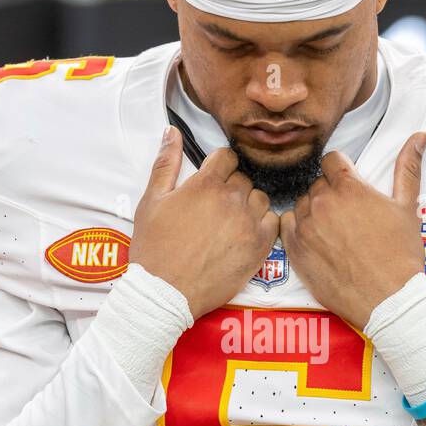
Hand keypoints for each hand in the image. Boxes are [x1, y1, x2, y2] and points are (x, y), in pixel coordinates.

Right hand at [127, 129, 278, 318]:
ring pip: (260, 198)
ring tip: (231, 220)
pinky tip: (246, 232)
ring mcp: (248, 224)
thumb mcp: (151, 201)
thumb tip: (172, 132)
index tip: (212, 180)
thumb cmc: (155, 249)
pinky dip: (263, 224)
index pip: (227, 157)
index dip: (219, 166)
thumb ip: (166, 163)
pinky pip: (273, 222)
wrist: (165, 293)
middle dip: (231, 187)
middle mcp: (231, 200)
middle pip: (243, 178)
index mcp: (205, 184)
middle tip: (216, 206)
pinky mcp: (259, 247)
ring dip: (249, 204)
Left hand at [280, 133, 425, 328]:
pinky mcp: (294, 250)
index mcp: (348, 187)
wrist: (388, 300)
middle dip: (330, 194)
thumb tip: (420, 136)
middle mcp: (322, 202)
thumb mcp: (408, 207)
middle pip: (317, 184)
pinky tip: (316, 241)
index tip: (348, 185)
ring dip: (313, 212)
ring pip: (301, 205)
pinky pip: (286, 227)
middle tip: (347, 215)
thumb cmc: (401, 255)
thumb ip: (408, 167)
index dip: (341, 171)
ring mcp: (305, 227)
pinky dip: (298, 230)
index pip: (331, 161)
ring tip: (334, 231)